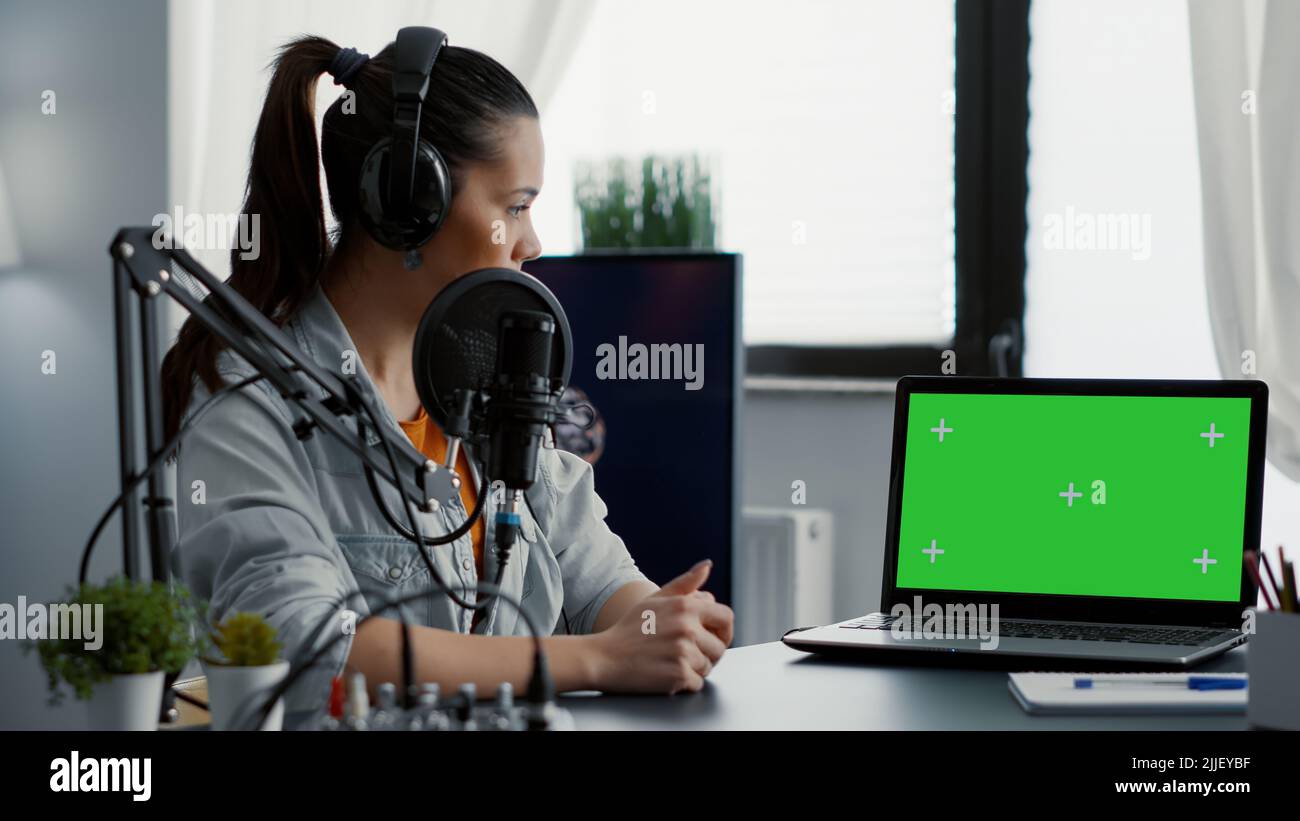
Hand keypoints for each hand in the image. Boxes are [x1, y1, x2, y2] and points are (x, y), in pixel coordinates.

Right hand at [590, 560, 733, 693]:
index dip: (723, 630)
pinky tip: (665, 673)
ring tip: (670, 662)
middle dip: (707, 653)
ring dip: (694, 669)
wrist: (603, 657)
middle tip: (686, 654)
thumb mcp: (656, 599)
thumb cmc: (628, 628)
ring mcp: (684, 652)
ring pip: (708, 667)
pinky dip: (684, 683)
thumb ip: (685, 583)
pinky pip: (697, 684)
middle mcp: (688, 627)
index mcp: (686, 606)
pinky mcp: (678, 675)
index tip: (713, 637)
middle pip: (720, 647)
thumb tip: (707, 565)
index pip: (727, 617)